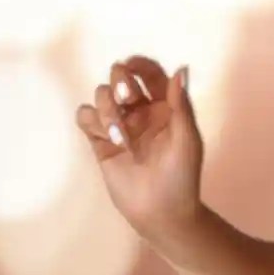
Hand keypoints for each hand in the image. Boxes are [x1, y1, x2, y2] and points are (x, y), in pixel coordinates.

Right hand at [74, 55, 204, 239]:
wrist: (160, 210)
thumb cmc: (181, 175)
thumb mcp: (187, 138)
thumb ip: (181, 103)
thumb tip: (181, 68)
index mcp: (166, 107)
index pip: (150, 74)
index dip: (139, 64)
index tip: (131, 65)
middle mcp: (142, 112)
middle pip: (120, 77)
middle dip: (119, 81)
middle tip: (127, 97)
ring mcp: (120, 125)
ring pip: (101, 95)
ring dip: (108, 109)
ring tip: (122, 137)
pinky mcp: (100, 140)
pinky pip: (86, 116)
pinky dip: (92, 121)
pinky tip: (108, 140)